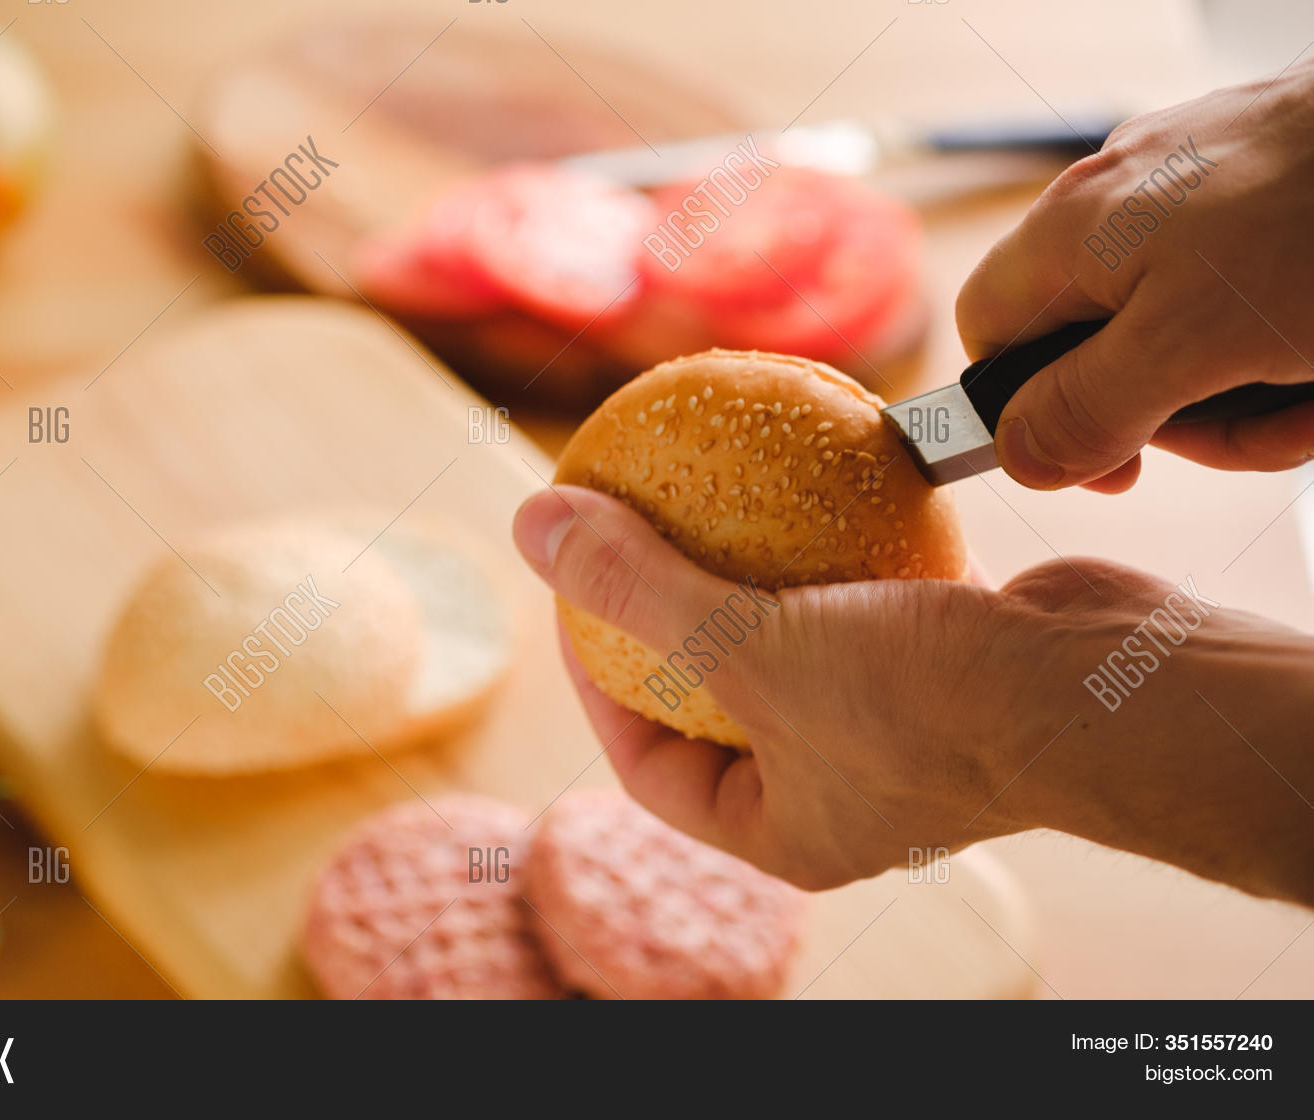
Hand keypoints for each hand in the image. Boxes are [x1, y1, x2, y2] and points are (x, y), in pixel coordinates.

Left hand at [515, 486, 1313, 904]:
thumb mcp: (750, 646)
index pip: (649, 767)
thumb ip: (637, 588)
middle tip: (629, 541)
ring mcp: (901, 720)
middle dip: (673, 618)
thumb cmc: (927, 703)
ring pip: (796, 632)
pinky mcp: (950, 653)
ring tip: (705, 496)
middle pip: (718, 693)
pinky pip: (867, 589)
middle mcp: (840, 785)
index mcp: (784, 828)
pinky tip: (805, 470)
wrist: (1114, 692)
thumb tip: (530, 524)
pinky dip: (837, 538)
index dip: (595, 689)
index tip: (572, 602)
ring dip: (755, 566)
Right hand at [956, 59, 1313, 492]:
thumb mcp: (1189, 347)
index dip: (1027, 409)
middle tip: (1258, 424)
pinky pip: (1252, 305)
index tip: (1105, 461)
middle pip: (1102, 352)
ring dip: (1256, 394)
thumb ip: (1087, 409)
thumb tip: (1015, 457)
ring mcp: (1200, 196)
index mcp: (1072, 232)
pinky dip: (1294, 348)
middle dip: (1183, 416)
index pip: (989, 336)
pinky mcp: (1269, 196)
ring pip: (1188, 340)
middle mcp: (1120, 204)